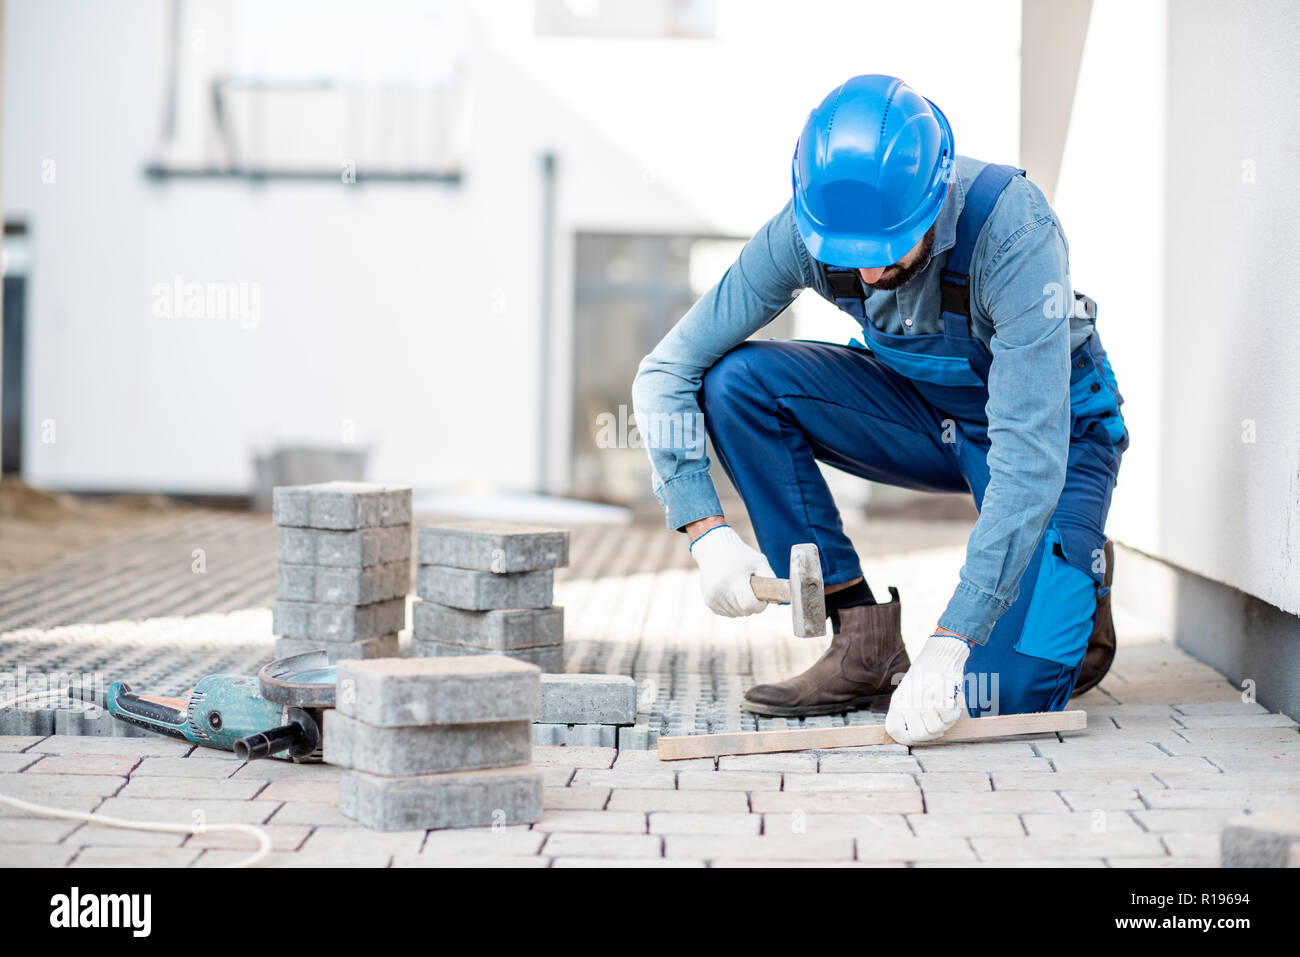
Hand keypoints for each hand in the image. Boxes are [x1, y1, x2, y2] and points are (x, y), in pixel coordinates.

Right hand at [688, 524, 775, 616]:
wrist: (714, 548)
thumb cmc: (741, 555)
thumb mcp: (759, 561)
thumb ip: (770, 579)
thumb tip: (779, 597)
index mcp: (734, 580)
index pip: (750, 605)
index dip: (760, 604)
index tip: (762, 597)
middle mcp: (720, 591)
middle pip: (744, 611)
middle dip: (752, 604)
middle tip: (752, 590)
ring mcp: (712, 597)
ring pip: (736, 614)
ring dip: (742, 606)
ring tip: (741, 589)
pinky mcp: (708, 601)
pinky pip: (727, 613)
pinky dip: (733, 607)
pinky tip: (732, 593)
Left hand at [885, 627, 970, 743]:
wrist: (940, 655)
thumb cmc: (927, 675)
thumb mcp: (908, 693)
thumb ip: (907, 715)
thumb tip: (913, 737)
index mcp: (898, 702)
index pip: (894, 731)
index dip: (907, 738)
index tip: (919, 733)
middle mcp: (907, 703)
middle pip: (918, 735)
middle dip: (931, 732)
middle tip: (937, 721)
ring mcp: (923, 702)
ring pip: (935, 730)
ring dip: (944, 722)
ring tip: (944, 710)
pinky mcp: (939, 698)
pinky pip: (948, 718)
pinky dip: (953, 713)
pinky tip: (951, 703)